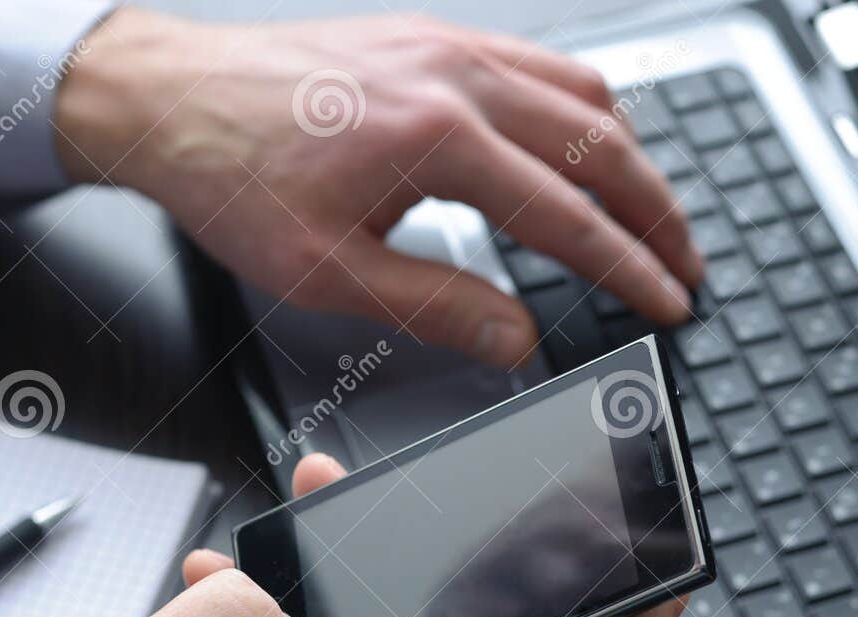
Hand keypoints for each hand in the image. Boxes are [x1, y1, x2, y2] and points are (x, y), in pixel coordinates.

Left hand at [52, 10, 701, 366]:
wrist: (168, 96)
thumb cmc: (233, 177)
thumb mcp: (326, 270)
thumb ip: (434, 306)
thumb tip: (515, 338)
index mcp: (436, 140)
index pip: (567, 216)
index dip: (629, 268)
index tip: (667, 303)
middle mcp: (457, 77)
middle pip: (600, 143)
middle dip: (658, 213)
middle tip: (688, 267)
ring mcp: (449, 46)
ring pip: (583, 92)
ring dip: (632, 158)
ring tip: (654, 215)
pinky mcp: (433, 37)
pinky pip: (541, 63)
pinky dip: (586, 110)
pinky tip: (587, 143)